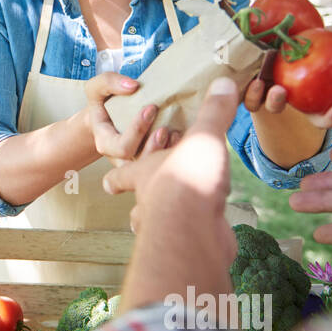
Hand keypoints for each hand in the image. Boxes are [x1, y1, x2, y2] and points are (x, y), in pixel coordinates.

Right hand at [83, 73, 179, 163]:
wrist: (105, 116)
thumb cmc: (102, 102)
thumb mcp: (96, 88)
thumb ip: (109, 82)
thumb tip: (133, 86)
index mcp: (105, 143)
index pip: (122, 146)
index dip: (137, 130)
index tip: (151, 107)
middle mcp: (120, 158)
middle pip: (137, 164)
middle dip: (152, 147)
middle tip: (164, 128)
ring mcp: (135, 161)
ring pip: (150, 168)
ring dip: (164, 152)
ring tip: (174, 134)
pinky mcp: (148, 161)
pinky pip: (161, 165)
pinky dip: (171, 152)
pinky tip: (179, 137)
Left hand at [102, 77, 240, 311]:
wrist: (193, 230)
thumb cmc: (187, 178)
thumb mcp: (203, 136)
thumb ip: (214, 112)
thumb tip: (223, 83)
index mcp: (143, 173)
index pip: (120, 175)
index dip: (115, 179)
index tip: (108, 182)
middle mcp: (148, 202)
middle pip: (136, 207)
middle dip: (141, 203)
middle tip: (151, 194)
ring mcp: (165, 229)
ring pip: (154, 228)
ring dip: (163, 221)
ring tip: (180, 215)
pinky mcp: (187, 247)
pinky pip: (187, 239)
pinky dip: (195, 234)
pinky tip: (210, 229)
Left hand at [243, 25, 331, 128]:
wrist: (263, 35)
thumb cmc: (302, 36)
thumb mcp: (324, 34)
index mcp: (320, 92)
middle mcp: (299, 102)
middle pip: (318, 119)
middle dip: (330, 119)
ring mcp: (274, 100)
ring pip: (279, 109)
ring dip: (279, 103)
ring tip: (280, 91)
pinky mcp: (251, 96)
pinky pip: (253, 101)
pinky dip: (255, 95)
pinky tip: (258, 84)